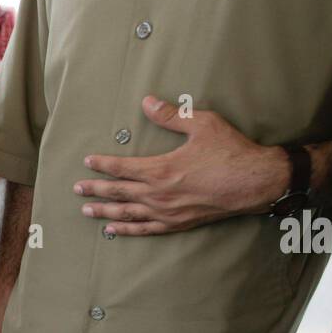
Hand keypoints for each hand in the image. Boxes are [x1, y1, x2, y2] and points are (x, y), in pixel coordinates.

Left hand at [76, 95, 289, 236]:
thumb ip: (171, 115)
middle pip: (118, 193)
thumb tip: (147, 102)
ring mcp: (167, 212)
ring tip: (86, 211)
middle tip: (76, 189)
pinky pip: (145, 229)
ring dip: (104, 213)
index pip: (121, 168)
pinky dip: (127, 229)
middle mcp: (159, 194)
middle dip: (94, 191)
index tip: (87, 162)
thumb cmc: (231, 152)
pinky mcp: (177, 224)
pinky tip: (113, 230)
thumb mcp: (202, 124)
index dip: (102, 165)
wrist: (254, 183)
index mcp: (161, 169)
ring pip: (127, 214)